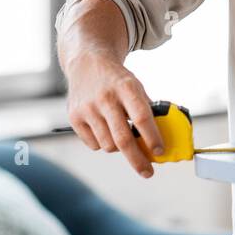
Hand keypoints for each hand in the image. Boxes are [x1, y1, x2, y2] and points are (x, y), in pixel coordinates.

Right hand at [64, 49, 163, 178]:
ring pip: (108, 145)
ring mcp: (88, 108)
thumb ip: (147, 110)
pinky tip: (103, 127)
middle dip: (138, 160)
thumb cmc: (118, 81)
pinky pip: (94, 145)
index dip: (153, 137)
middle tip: (148, 172)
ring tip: (121, 135)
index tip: (160, 151)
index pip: (142, 118)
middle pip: (123, 139)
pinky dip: (102, 143)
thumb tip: (158, 142)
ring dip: (119, 147)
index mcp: (126, 87)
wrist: (87, 63)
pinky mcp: (74, 117)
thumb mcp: (136, 86)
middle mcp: (106, 98)